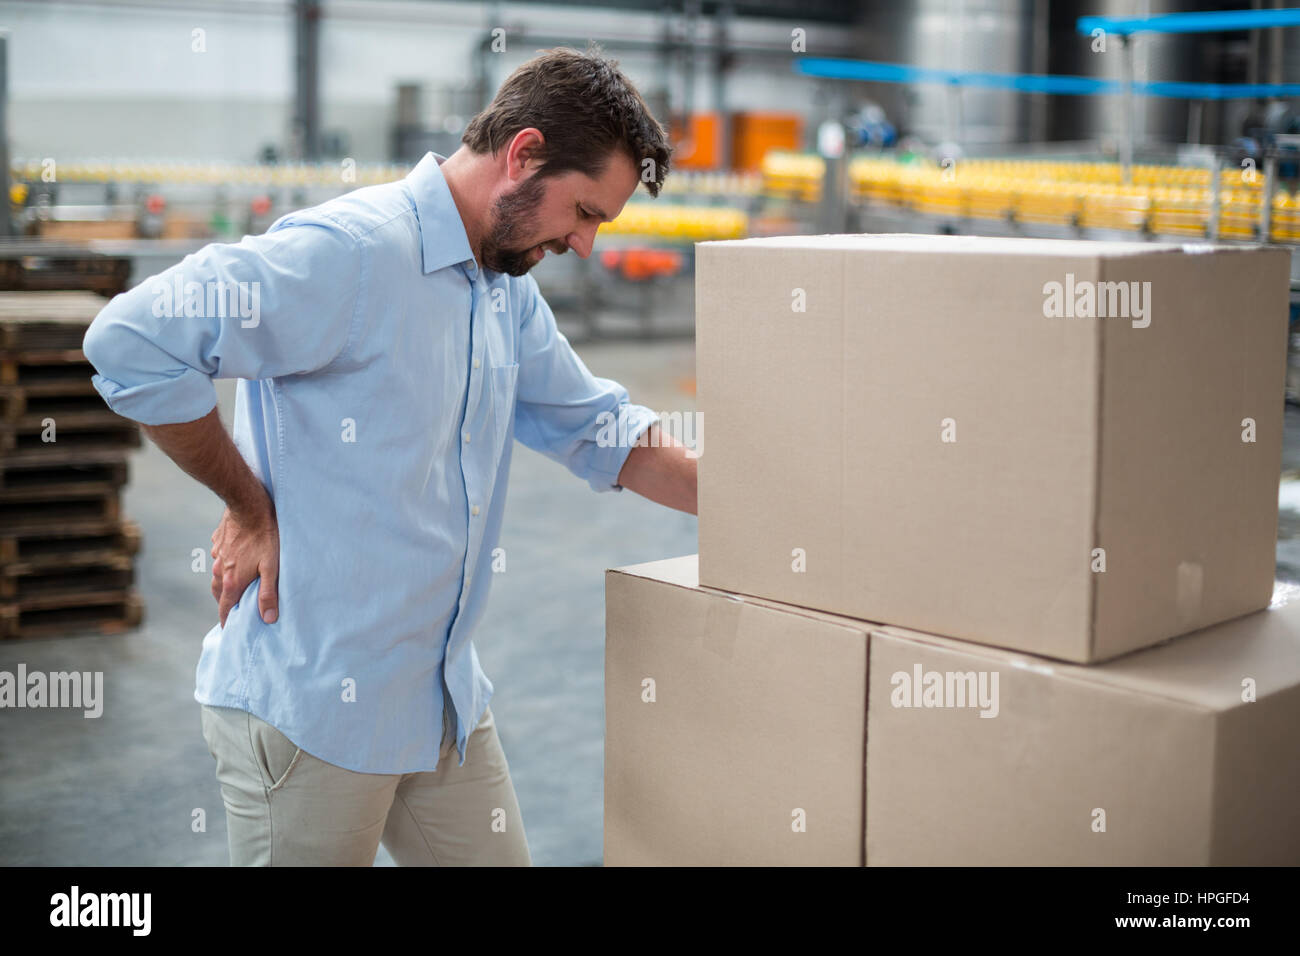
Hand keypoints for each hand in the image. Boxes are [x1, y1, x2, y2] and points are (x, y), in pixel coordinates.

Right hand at [210, 501, 279, 626]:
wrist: (248, 504)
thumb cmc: (265, 536)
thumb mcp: (272, 567)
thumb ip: (268, 593)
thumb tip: (268, 618)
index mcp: (231, 580)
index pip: (225, 608)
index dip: (227, 621)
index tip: (229, 630)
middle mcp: (219, 570)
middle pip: (219, 593)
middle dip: (226, 603)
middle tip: (235, 609)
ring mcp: (216, 554)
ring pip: (218, 575)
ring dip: (225, 583)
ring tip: (236, 587)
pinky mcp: (218, 541)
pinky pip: (220, 558)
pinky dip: (226, 564)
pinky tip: (237, 560)